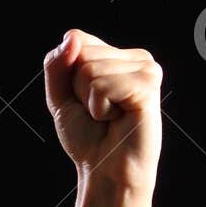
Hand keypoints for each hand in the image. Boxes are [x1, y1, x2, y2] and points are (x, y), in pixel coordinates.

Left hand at [43, 28, 162, 191]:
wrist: (105, 169)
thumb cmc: (87, 135)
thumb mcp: (60, 96)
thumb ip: (57, 64)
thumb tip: (72, 36)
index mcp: (118, 55)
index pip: (76, 39)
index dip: (67, 76)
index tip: (83, 99)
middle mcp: (136, 57)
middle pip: (81, 54)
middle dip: (77, 89)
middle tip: (98, 111)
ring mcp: (146, 69)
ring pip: (89, 70)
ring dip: (90, 101)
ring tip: (109, 116)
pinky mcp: (148, 85)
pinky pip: (102, 85)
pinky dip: (100, 108)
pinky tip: (118, 118)